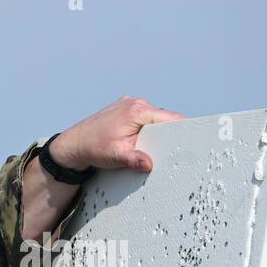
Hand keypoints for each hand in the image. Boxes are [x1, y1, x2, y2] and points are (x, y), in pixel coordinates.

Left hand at [50, 96, 186, 173]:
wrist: (73, 144)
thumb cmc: (93, 148)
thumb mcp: (115, 156)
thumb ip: (134, 159)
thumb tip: (149, 164)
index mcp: (137, 110)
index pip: (169, 118)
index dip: (182, 129)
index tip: (193, 139)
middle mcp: (135, 102)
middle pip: (162, 118)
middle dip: (166, 133)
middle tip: (172, 148)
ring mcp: (129, 103)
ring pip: (152, 118)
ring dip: (154, 130)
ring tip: (152, 145)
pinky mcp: (125, 108)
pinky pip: (142, 117)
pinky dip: (144, 127)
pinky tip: (141, 140)